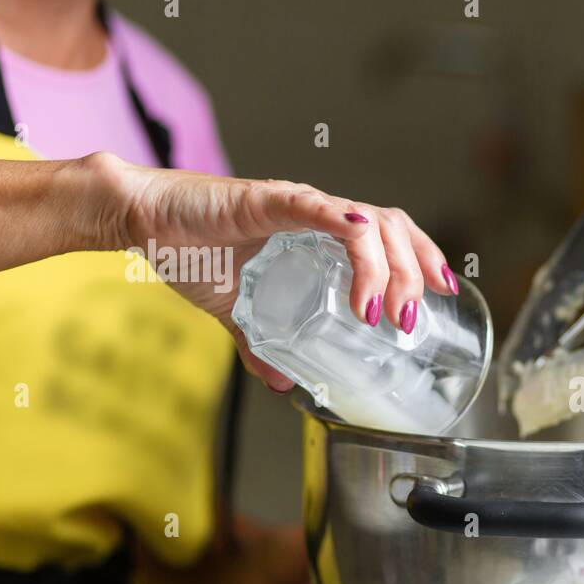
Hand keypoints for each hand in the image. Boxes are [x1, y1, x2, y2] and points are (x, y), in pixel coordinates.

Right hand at [90, 152, 459, 389]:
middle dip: (414, 274)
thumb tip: (286, 384)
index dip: (422, 259)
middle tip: (413, 321)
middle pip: (393, 230)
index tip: (444, 293)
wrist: (139, 221)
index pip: (391, 236)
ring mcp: (297, 204)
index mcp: (320, 234)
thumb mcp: (238, 311)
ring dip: (386, 266)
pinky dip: (345, 228)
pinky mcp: (267, 199)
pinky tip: (363, 242)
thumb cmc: (190, 252)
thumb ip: (262, 344)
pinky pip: (317, 207)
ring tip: (385, 312)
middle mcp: (319, 213)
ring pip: (367, 221)